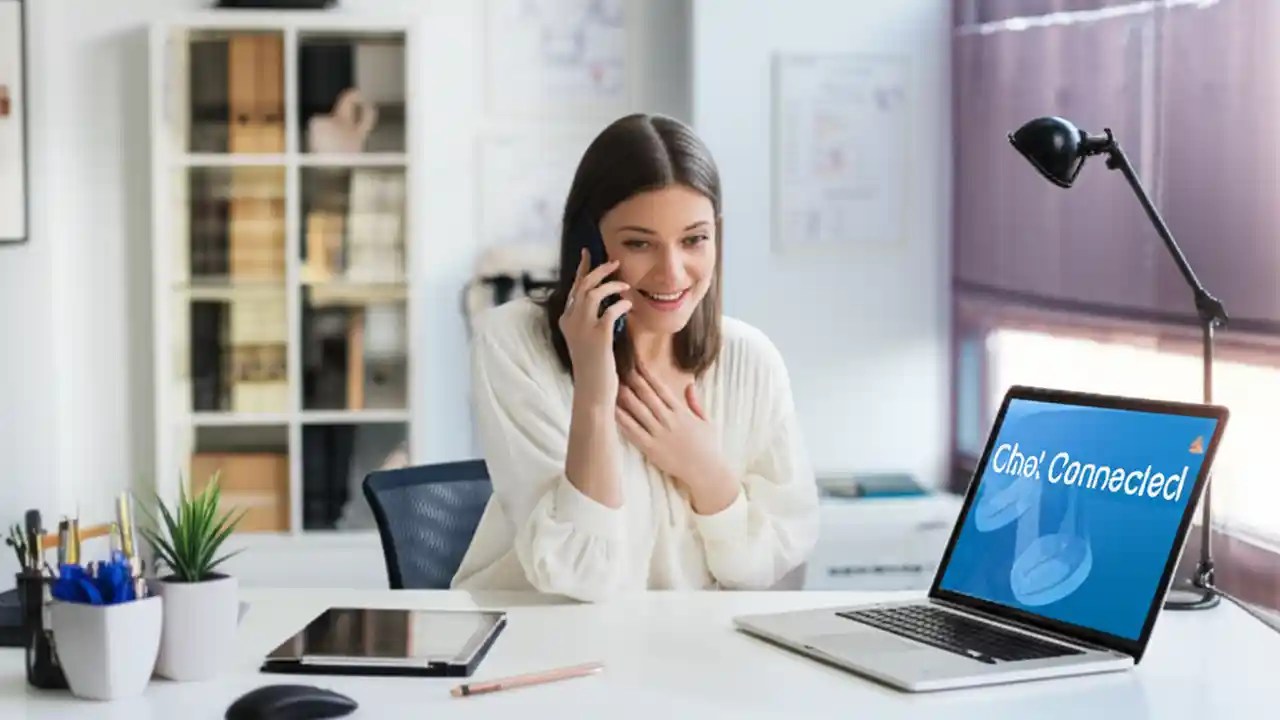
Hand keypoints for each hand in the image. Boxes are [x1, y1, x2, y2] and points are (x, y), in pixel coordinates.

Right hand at [559, 249, 632, 404]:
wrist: (593, 390)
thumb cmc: (594, 366)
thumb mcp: (588, 339)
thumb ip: (591, 320)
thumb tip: (606, 302)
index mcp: (566, 320)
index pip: (574, 287)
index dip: (582, 269)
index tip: (589, 253)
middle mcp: (571, 321)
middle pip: (583, 285)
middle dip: (599, 270)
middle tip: (614, 262)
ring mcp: (583, 328)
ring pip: (593, 293)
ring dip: (611, 285)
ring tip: (625, 285)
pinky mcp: (599, 336)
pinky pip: (610, 310)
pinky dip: (621, 304)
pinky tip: (628, 305)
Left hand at [616, 364, 739, 514]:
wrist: (707, 471)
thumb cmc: (708, 447)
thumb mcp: (706, 421)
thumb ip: (696, 403)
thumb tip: (690, 385)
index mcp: (681, 411)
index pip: (661, 388)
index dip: (647, 374)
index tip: (637, 362)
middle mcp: (669, 419)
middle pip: (646, 395)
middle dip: (632, 380)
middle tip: (618, 366)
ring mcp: (659, 434)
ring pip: (638, 410)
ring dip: (624, 395)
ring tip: (611, 383)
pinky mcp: (651, 448)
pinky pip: (633, 431)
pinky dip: (622, 419)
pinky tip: (612, 410)